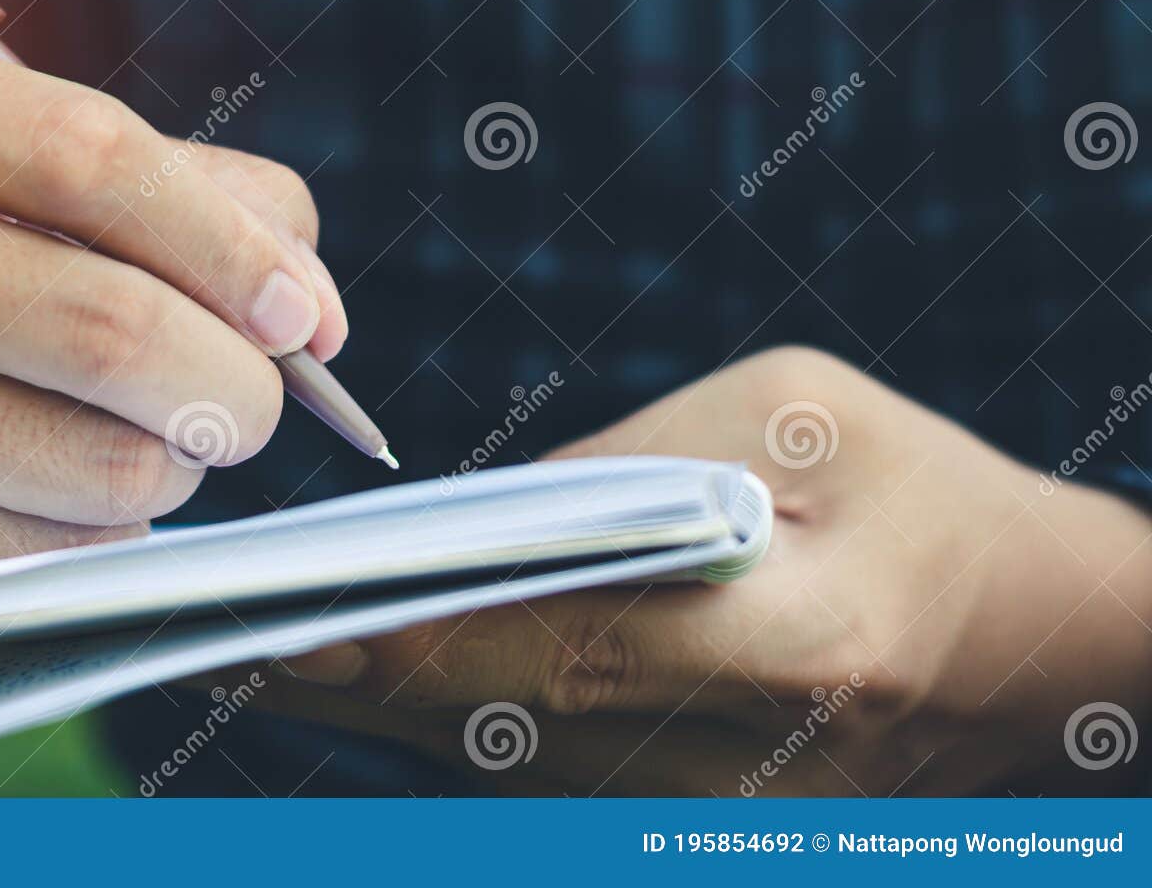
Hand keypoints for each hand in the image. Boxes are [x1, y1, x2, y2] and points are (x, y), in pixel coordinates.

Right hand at [0, 37, 346, 642]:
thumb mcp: (13, 183)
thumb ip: (180, 197)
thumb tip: (311, 306)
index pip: (97, 157)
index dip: (234, 246)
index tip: (306, 317)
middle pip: (119, 328)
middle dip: (238, 387)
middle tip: (251, 404)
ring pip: (111, 461)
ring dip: (176, 467)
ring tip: (140, 440)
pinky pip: (58, 551)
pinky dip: (104, 532)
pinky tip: (53, 494)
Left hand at [254, 348, 1151, 794]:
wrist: (1023, 637)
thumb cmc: (912, 489)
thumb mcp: (794, 413)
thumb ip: (627, 462)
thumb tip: (479, 522)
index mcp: (785, 641)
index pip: (550, 651)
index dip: (401, 641)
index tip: (279, 623)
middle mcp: (731, 759)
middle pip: (492, 728)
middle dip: (340, 684)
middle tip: (206, 642)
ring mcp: (707, 811)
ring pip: (494, 766)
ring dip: (365, 712)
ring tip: (247, 655)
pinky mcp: (687, 818)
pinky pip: (530, 773)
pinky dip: (432, 725)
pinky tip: (354, 679)